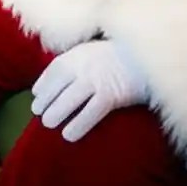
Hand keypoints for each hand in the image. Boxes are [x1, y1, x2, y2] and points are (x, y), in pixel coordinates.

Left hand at [30, 39, 147, 141]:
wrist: (150, 57)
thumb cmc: (123, 56)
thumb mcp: (97, 50)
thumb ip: (80, 61)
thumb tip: (61, 78)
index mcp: (80, 53)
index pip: (54, 69)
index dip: (43, 83)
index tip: (36, 94)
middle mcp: (85, 65)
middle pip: (58, 86)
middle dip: (45, 100)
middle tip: (38, 113)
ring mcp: (97, 80)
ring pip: (70, 99)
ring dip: (56, 113)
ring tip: (49, 124)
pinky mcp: (112, 95)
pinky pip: (90, 112)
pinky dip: (78, 124)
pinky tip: (69, 135)